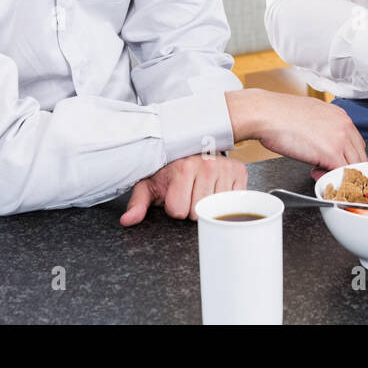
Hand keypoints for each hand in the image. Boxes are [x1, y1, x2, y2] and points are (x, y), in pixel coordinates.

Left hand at [120, 154, 246, 226]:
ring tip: (203, 188)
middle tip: (190, 192)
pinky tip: (217, 188)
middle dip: (192, 208)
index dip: (175, 208)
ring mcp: (225, 169)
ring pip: (216, 210)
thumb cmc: (172, 168)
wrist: (195, 147)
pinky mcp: (240, 172)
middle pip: (197, 213)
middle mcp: (205, 166)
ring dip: (210, 205)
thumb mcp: (151, 183)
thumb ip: (138, 203)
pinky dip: (225, 201)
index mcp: (182, 169)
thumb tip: (127, 220)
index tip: (175, 196)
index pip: (179, 211)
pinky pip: (234, 202)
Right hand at [226, 89, 365, 172]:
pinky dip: (329, 178)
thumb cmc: (279, 113)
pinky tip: (314, 173)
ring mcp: (340, 139)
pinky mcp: (331, 153)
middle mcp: (344, 125)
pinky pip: (340, 173)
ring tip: (317, 171)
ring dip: (336, 173)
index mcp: (340, 115)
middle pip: (358, 155)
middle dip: (343, 166)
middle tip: (324, 169)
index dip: (344, 155)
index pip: (355, 142)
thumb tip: (322, 141)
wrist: (266, 113)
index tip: (332, 161)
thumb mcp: (310, 114)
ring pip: (352, 166)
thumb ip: (323, 127)